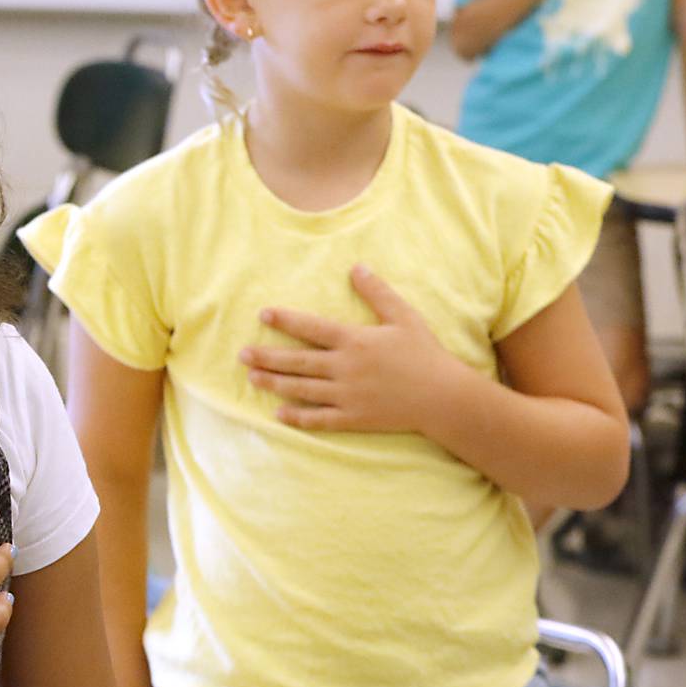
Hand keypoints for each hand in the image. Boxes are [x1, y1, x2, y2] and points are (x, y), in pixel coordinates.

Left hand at [239, 264, 467, 435]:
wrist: (445, 398)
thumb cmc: (425, 354)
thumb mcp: (404, 317)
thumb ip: (377, 293)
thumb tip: (356, 267)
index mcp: (355, 340)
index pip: (312, 327)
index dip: (285, 319)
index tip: (263, 313)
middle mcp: (346, 368)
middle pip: (298, 360)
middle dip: (267, 356)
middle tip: (241, 353)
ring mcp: (348, 395)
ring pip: (302, 389)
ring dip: (274, 383)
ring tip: (251, 377)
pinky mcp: (354, 418)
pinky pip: (319, 419)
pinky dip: (298, 418)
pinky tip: (278, 414)